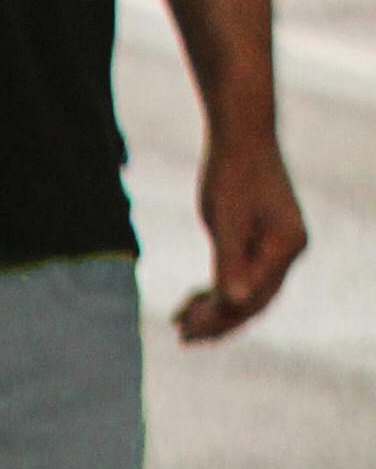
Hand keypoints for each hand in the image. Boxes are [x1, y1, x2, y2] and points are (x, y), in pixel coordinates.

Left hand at [177, 124, 305, 340]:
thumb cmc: (232, 171)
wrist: (240, 133)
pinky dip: (216, 291)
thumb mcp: (226, 220)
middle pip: (252, 303)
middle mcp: (289, 249)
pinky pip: (242, 278)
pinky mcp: (263, 242)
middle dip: (215, 322)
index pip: (253, 298)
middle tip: (180, 335)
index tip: (186, 329)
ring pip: (246, 294)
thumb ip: (230, 263)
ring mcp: (278, 247)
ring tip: (179, 321)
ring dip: (213, 311)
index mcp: (286, 244)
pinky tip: (191, 300)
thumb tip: (234, 303)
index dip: (219, 320)